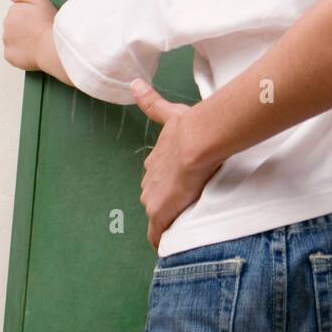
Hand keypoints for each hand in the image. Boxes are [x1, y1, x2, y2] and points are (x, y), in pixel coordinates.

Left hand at [3, 0, 55, 70]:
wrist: (51, 47)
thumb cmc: (49, 25)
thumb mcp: (41, 0)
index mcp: (14, 11)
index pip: (19, 13)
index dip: (31, 17)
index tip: (40, 21)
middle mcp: (7, 25)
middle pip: (16, 26)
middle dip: (26, 28)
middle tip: (40, 32)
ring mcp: (7, 40)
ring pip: (15, 40)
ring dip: (24, 40)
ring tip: (39, 42)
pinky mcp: (9, 55)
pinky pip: (15, 54)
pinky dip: (23, 54)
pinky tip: (34, 50)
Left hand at [132, 81, 218, 250]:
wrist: (197, 140)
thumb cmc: (190, 127)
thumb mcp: (170, 113)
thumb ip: (151, 102)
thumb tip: (134, 84)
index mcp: (154, 160)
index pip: (155, 176)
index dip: (165, 182)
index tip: (175, 187)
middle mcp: (150, 180)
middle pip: (153, 195)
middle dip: (165, 202)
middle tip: (182, 207)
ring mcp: (154, 198)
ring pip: (157, 213)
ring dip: (166, 219)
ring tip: (179, 225)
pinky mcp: (161, 213)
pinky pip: (158, 233)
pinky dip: (161, 239)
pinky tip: (165, 248)